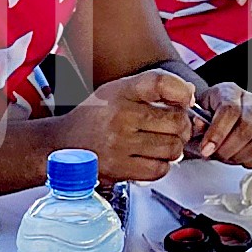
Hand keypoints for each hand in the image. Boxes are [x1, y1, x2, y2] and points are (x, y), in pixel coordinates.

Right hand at [60, 68, 194, 183]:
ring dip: (173, 148)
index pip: (160, 82)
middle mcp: (120, 116)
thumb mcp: (117, 92)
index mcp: (119, 91)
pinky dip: (162, 165)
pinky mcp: (120, 169)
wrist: (61, 144)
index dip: (181, 91)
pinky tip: (151, 158)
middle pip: (175, 120)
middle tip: (175, 127)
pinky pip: (160, 169)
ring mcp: (120, 144)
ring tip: (162, 143)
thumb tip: (190, 94)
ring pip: (172, 147)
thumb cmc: (93, 117)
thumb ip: (152, 88)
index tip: (186, 99)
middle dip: (183, 126)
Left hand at [189, 82, 251, 168]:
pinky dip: (250, 161)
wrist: (213, 126)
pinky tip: (237, 157)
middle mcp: (251, 102)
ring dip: (239, 155)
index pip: (230, 109)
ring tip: (225, 156)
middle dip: (227, 148)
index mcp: (229, 91)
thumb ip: (194, 124)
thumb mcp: (192, 121)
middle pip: (247, 126)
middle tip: (213, 155)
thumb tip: (200, 125)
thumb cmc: (203, 122)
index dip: (218, 132)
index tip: (206, 149)